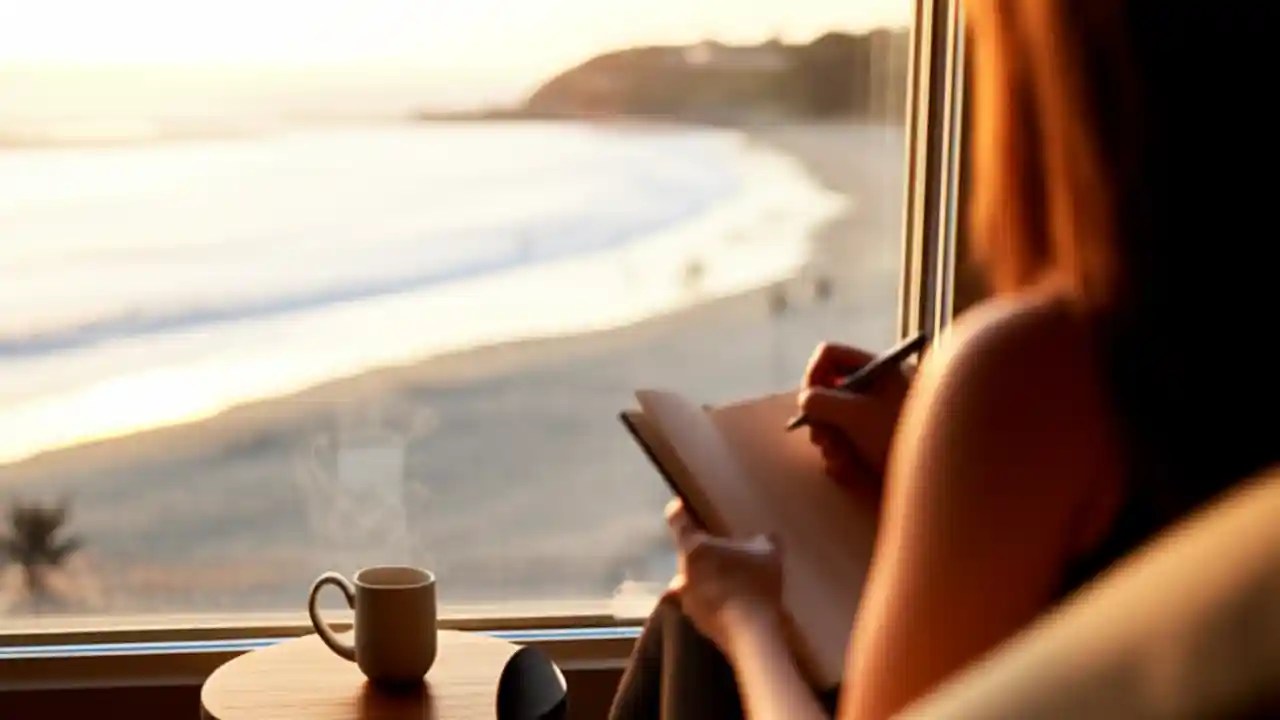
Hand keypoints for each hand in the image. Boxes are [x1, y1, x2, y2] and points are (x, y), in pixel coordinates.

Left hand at [665, 499, 783, 653]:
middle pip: (687, 552)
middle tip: (726, 550)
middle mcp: (681, 570)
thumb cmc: (755, 583)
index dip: (681, 508)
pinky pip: (702, 602)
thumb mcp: (769, 552)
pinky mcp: (695, 620)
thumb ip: (763, 539)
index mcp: (692, 546)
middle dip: (704, 550)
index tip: (688, 506)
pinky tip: (735, 603)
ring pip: (692, 579)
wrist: (752, 635)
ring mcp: (685, 598)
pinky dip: (713, 599)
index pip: (676, 517)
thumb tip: (764, 537)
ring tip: (732, 579)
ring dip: (707, 577)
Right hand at [800, 342, 911, 488]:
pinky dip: (842, 457)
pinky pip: (846, 443)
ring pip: (833, 421)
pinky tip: (848, 471)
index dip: (812, 375)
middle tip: (822, 439)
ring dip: (829, 443)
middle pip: (827, 390)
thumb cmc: (904, 435)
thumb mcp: (859, 415)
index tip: (809, 402)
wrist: (944, 474)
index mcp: (876, 369)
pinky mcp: (877, 442)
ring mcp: (875, 415)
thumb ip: (824, 401)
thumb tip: (805, 399)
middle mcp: (874, 387)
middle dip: (820, 417)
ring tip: (840, 461)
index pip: (829, 354)